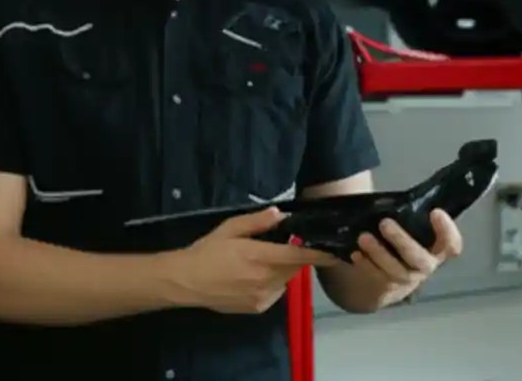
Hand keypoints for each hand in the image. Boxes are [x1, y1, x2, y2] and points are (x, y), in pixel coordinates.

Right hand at [168, 206, 337, 314]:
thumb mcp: (229, 229)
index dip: (319, 253)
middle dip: (294, 256)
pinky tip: (253, 277)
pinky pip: (275, 292)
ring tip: (261, 262)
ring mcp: (263, 297)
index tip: (335, 251)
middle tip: (281, 246)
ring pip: (285, 280)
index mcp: (260, 257)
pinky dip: (272, 283)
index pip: (299, 255)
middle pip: (294, 267)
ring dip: (282, 269)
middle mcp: (266, 280)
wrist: (187, 282)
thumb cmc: (207, 251)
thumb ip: (256, 222)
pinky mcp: (258, 308)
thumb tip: (280, 214)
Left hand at [351, 209, 462, 304]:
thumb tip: (389, 201)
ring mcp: (405, 279)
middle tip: (385, 223)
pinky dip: (365, 264)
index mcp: (436, 251)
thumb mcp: (410, 232)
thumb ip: (407, 218)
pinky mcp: (385, 286)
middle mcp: (424, 267)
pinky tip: (355, 254)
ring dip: (378, 253)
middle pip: (419, 259)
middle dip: (402, 241)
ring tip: (362, 238)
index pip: (451, 244)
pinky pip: (376, 277)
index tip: (435, 212)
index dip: (448, 231)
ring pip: (395, 270)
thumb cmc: (401, 245)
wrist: (386, 281)